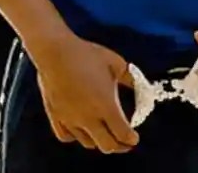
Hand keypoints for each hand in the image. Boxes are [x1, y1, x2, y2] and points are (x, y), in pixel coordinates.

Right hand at [28, 35, 138, 153]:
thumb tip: (142, 87)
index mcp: (106, 105)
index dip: (131, 139)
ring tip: (104, 132)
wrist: (55, 51)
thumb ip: (131, 79)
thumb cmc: (86, 54)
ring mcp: (70, 119)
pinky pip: (66, 136)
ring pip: (88, 143)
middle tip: (124, 142)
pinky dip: (76, 136)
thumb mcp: (116, 63)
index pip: (123, 134)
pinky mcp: (56, 116)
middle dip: (120, 146)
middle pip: (107, 146)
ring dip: (99, 140)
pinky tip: (80, 128)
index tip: (134, 138)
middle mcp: (88, 117)